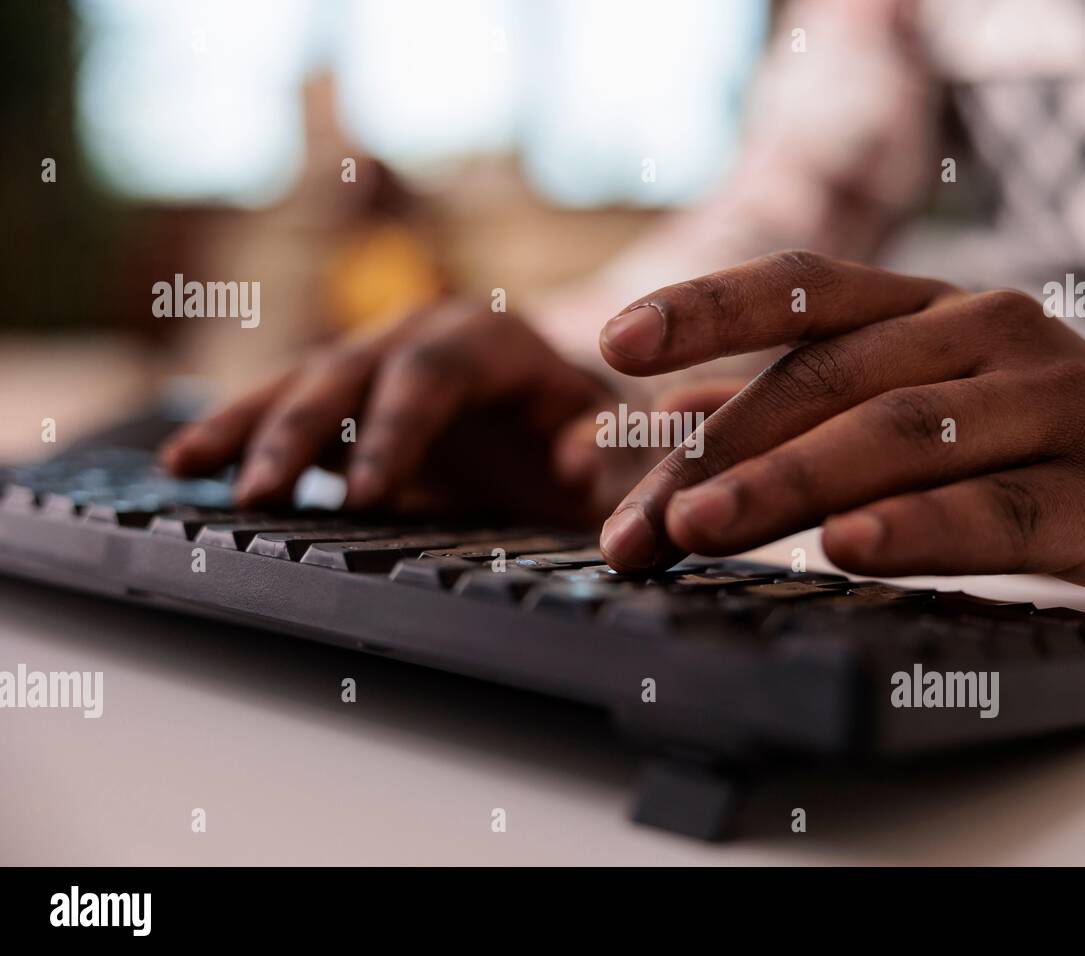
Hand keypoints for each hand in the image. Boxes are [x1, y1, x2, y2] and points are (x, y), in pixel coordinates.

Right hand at [161, 302, 711, 526]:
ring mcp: (378, 361)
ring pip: (301, 383)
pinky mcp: (349, 396)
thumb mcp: (616, 434)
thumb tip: (577, 462)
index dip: (396, 432)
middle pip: (350, 372)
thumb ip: (606, 442)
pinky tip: (187, 463)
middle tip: (260, 495)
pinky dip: (239, 433)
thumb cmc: (592, 425)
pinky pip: (285, 408)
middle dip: (300, 433)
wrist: (569, 412)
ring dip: (246, 426)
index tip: (364, 496)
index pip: (433, 374)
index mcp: (491, 339)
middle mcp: (423, 336)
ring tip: (187, 467)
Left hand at [595, 251, 1084, 622]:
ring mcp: (1049, 400)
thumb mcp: (922, 402)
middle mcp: (983, 332)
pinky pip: (997, 507)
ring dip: (789, 484)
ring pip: (898, 435)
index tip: (614, 344)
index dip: (704, 308)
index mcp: (928, 309)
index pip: (801, 288)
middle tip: (639, 523)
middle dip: (720, 455)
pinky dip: (916, 526)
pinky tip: (850, 548)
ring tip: (703, 530)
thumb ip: (806, 406)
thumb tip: (679, 416)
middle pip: (827, 382)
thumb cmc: (1043, 443)